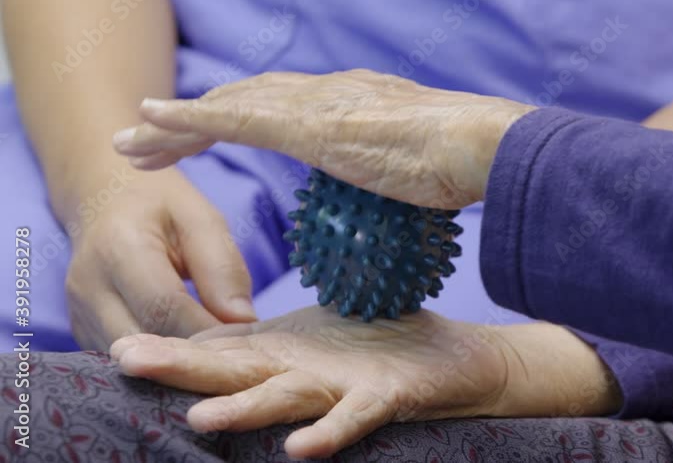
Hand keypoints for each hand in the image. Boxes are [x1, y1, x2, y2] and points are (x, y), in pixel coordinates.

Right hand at [65, 166, 255, 350]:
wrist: (106, 202)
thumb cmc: (161, 208)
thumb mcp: (201, 219)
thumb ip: (222, 267)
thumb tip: (243, 321)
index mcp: (118, 247)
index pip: (163, 307)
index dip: (208, 332)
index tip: (248, 345)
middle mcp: (88, 287)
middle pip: (144, 342)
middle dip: (194, 358)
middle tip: (236, 361)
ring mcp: (80, 314)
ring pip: (133, 362)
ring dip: (178, 367)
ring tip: (217, 362)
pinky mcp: (83, 333)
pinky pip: (125, 363)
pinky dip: (160, 366)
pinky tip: (190, 361)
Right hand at [110, 306, 622, 458]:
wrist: (453, 360)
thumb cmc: (377, 341)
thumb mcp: (314, 327)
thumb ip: (265, 332)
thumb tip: (213, 326)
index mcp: (284, 352)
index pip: (217, 347)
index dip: (170, 345)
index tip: (118, 342)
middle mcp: (301, 375)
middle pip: (234, 371)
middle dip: (180, 369)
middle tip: (124, 363)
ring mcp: (338, 390)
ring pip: (283, 398)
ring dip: (243, 410)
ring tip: (200, 417)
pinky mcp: (382, 397)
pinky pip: (354, 416)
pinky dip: (329, 430)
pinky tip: (300, 447)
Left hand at [112, 70, 533, 208]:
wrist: (480, 146)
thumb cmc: (466, 165)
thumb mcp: (422, 167)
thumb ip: (399, 171)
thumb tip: (403, 188)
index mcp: (352, 103)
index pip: (283, 107)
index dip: (240, 118)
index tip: (210, 135)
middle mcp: (327, 92)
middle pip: (245, 102)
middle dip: (195, 121)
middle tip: (148, 138)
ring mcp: (316, 105)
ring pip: (228, 108)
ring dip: (175, 124)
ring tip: (131, 140)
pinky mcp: (307, 124)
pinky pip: (233, 121)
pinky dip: (187, 122)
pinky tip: (149, 123)